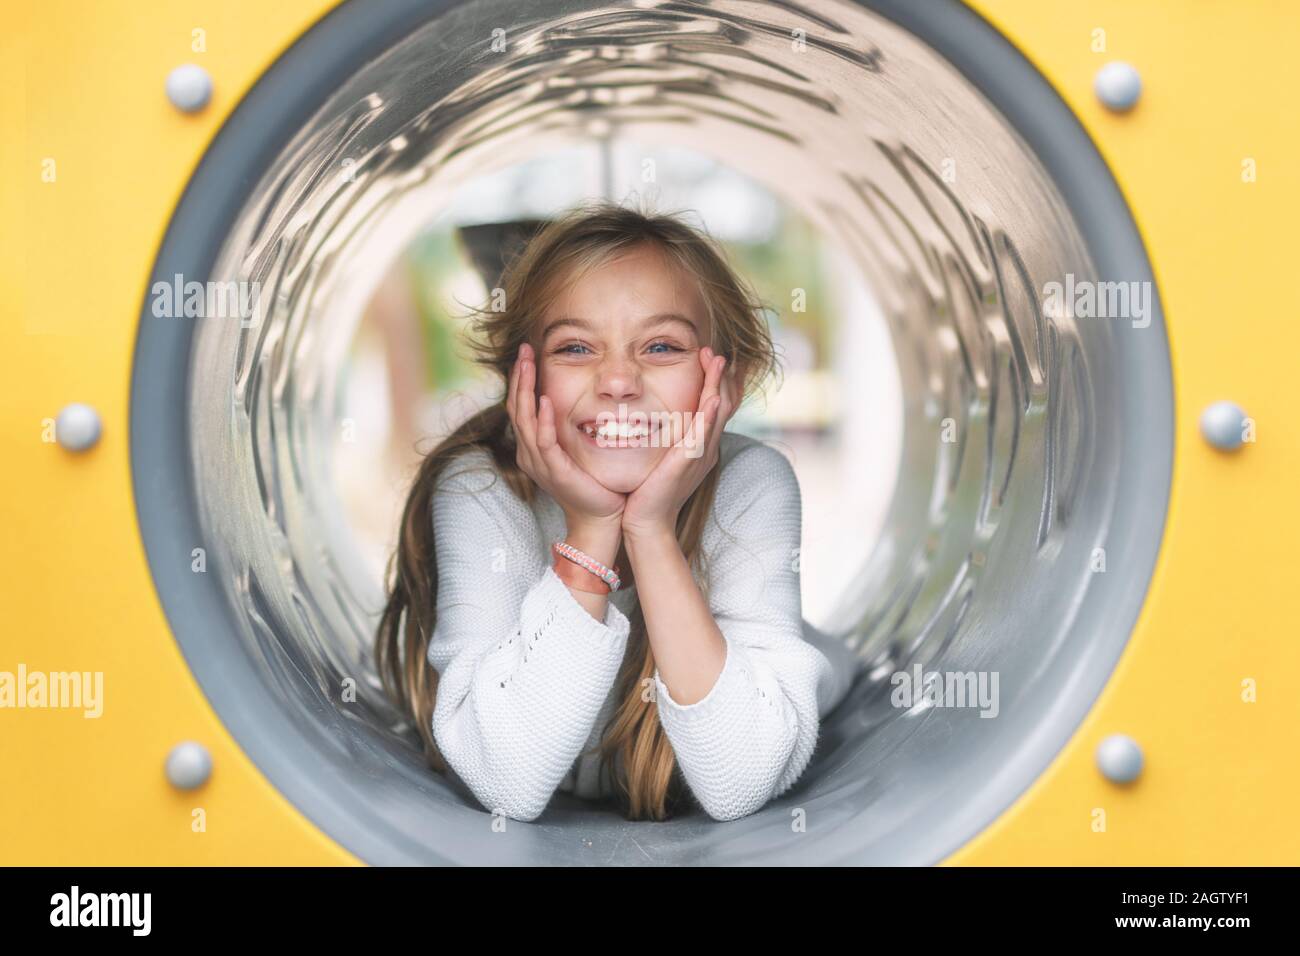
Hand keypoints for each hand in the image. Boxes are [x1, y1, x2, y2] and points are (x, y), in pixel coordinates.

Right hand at [507, 343, 626, 525]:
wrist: (601, 517)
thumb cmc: (595, 482)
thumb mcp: (578, 447)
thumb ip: (573, 425)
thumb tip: (582, 396)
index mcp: (533, 446)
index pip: (521, 405)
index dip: (522, 378)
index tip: (528, 352)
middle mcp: (530, 453)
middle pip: (516, 407)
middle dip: (520, 376)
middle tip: (524, 349)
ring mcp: (539, 463)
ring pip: (525, 420)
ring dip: (526, 390)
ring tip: (528, 364)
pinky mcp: (554, 472)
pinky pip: (544, 442)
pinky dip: (544, 421)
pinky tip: (546, 401)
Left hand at [621, 346, 737, 539]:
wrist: (645, 520)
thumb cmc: (649, 489)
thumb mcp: (662, 455)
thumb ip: (665, 436)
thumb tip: (655, 414)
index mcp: (701, 445)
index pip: (716, 406)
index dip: (717, 382)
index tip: (710, 358)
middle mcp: (705, 448)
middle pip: (723, 405)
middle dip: (720, 377)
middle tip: (715, 353)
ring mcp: (699, 455)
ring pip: (716, 414)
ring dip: (718, 387)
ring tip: (717, 363)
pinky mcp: (687, 463)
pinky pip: (702, 436)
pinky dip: (709, 416)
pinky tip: (712, 399)